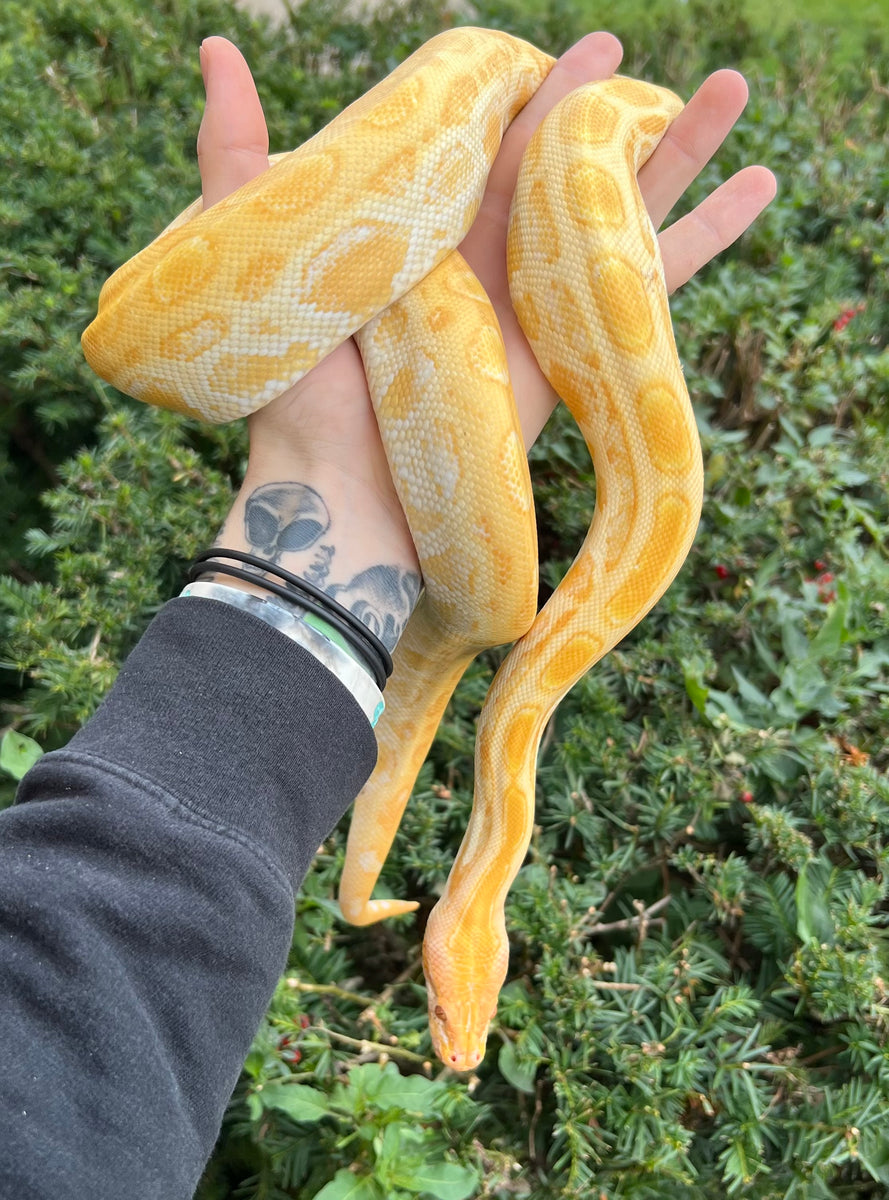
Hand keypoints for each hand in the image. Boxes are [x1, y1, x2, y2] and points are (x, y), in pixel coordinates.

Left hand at [197, 33, 775, 453]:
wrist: (338, 484)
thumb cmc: (291, 381)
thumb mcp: (262, 249)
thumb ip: (239, 156)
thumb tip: (216, 48)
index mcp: (423, 226)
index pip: (483, 139)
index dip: (521, 89)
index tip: (553, 46)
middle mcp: (486, 255)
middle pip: (562, 163)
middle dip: (603, 105)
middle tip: (633, 54)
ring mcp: (537, 298)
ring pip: (624, 207)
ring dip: (682, 148)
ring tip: (734, 90)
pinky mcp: (577, 341)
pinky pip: (654, 278)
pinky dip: (710, 234)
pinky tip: (758, 188)